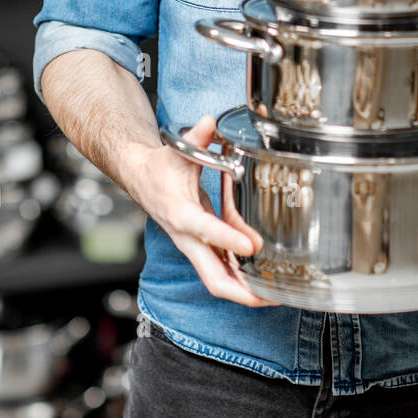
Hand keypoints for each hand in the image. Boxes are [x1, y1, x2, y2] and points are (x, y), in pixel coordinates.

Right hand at [133, 114, 277, 307]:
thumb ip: (197, 137)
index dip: (228, 239)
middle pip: (212, 276)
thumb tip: (210, 122)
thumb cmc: (160, 169)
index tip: (253, 245)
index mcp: (181, 213)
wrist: (141, 180)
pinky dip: (242, 278)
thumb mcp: (178, 151)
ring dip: (245, 291)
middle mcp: (187, 237)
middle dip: (241, 290)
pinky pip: (222, 271)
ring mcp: (195, 247)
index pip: (205, 230)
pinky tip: (264, 280)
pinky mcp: (202, 248)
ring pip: (218, 280)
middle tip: (269, 294)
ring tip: (276, 294)